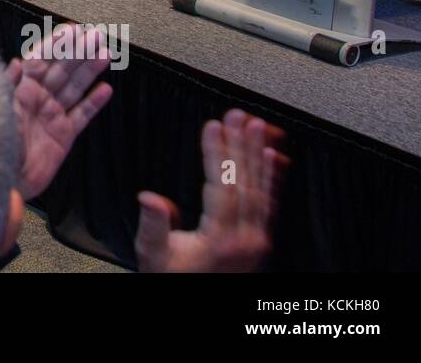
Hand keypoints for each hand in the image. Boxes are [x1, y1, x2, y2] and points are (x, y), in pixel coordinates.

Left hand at [6, 23, 113, 196]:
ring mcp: (52, 115)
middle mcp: (37, 98)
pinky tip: (105, 90)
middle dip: (79, 52)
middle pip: (62, 69)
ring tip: (105, 54)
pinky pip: (82, 115)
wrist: (2, 180)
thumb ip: (6, 85)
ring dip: (90, 70)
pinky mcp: (63, 135)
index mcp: (20, 89)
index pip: (40, 60)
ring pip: (75, 87)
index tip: (72, 30)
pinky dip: (94, 103)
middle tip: (96, 35)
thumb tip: (14, 61)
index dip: (56, 44)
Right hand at [134, 109, 287, 272]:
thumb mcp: (154, 256)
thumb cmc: (173, 280)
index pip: (222, 186)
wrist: (196, 306)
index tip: (213, 126)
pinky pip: (269, 203)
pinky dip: (271, 177)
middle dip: (241, 144)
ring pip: (261, 190)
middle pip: (245, 183)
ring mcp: (256, 240)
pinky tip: (271, 158)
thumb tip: (149, 198)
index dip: (217, 153)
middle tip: (238, 115)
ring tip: (256, 125)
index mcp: (219, 239)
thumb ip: (154, 226)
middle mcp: (244, 239)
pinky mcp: (259, 241)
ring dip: (257, 154)